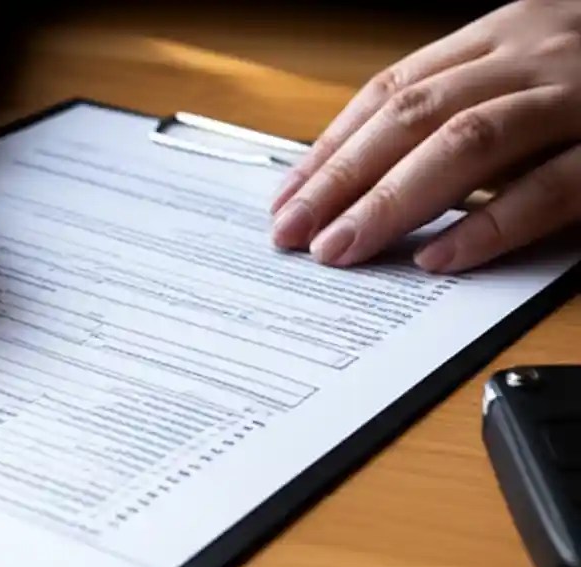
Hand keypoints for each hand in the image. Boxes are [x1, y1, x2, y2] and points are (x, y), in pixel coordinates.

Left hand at [271, 0, 580, 272]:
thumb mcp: (530, 79)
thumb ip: (462, 115)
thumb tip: (366, 180)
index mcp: (501, 38)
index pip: (393, 90)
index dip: (332, 147)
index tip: (286, 198)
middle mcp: (531, 58)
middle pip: (413, 116)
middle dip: (342, 178)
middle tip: (292, 233)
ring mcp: (576, 99)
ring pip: (466, 144)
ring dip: (391, 201)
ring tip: (340, 248)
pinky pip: (547, 189)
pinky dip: (486, 225)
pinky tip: (436, 258)